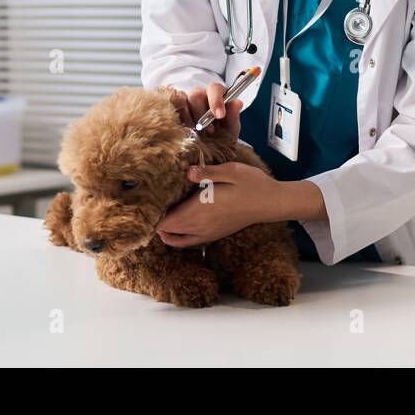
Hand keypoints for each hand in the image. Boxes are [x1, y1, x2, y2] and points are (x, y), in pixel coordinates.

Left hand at [156, 161, 278, 247]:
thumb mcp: (231, 171)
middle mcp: (201, 225)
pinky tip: (174, 228)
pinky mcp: (215, 235)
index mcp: (201, 209)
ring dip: (164, 231)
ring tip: (156, 218)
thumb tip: (186, 171)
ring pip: (177, 240)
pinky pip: (190, 242)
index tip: (143, 203)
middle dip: (154, 222)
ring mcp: (208, 233)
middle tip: (145, 208)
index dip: (152, 215)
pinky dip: (177, 238)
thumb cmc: (251, 184)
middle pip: (167, 231)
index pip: (167, 221)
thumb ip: (207, 172)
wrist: (270, 203)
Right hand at [178, 82, 240, 137]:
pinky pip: (172, 109)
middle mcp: (201, 95)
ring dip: (188, 119)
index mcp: (217, 94)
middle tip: (209, 131)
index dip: (216, 101)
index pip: (214, 88)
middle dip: (201, 113)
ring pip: (181, 102)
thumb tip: (237, 103)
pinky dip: (177, 120)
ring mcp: (186, 101)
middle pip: (196, 94)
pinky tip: (184, 131)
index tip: (220, 115)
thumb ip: (234, 117)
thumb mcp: (231, 129)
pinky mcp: (175, 109)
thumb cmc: (222, 135)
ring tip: (196, 134)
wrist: (210, 149)